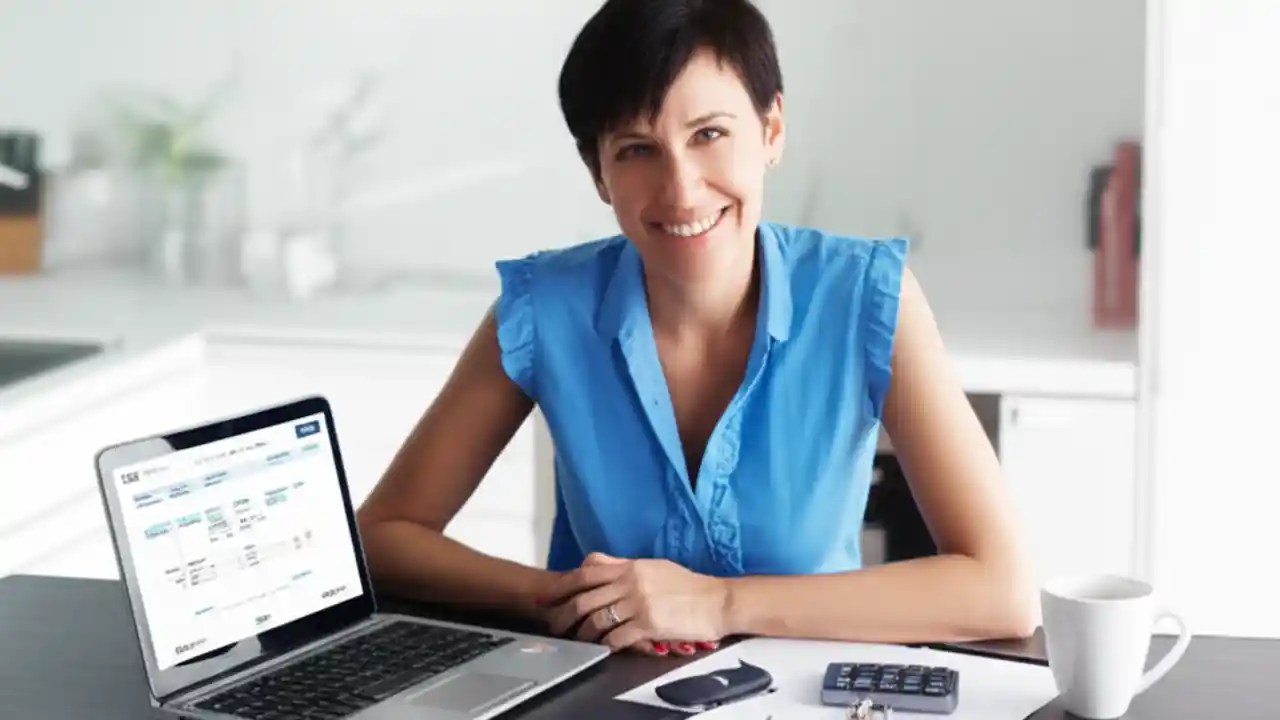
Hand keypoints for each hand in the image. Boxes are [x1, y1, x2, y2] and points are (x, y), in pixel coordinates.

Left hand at [538, 552, 728, 653]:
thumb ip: (626, 568)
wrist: (717, 602)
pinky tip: (603, 648)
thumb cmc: (690, 587)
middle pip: (585, 596)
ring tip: (578, 640)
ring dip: (583, 633)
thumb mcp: (655, 568)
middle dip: (565, 613)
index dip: (566, 583)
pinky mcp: (648, 624)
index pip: (588, 570)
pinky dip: (605, 645)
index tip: (553, 595)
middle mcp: (632, 581)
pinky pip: (616, 637)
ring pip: (596, 618)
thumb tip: (600, 567)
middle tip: (556, 625)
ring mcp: (639, 603)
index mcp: (632, 566)